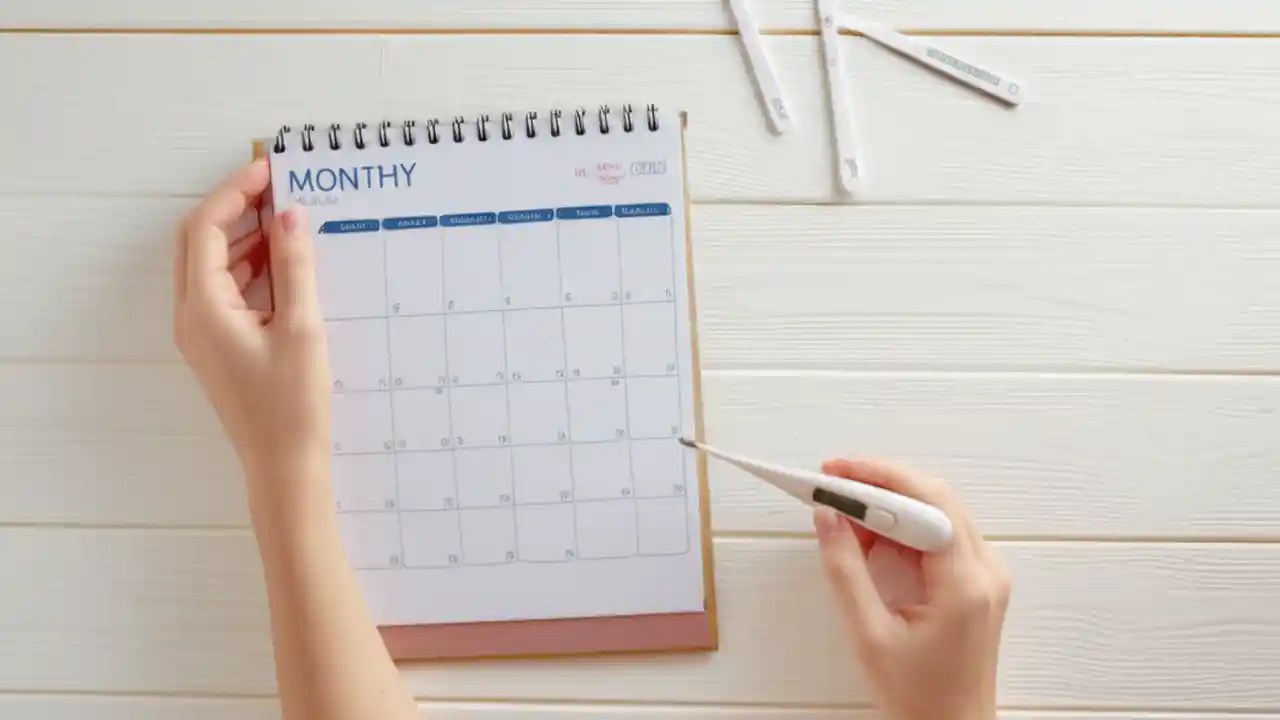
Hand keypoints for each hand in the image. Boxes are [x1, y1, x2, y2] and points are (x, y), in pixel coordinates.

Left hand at [173, 159, 330, 499]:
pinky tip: (284, 261)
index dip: (235, 192)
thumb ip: (295, 267)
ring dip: (243, 235)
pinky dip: (250, 265)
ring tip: (287, 217)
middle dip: (234, 207)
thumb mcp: (302, 329)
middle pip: (199, 241)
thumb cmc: (293, 405)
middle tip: (277, 186)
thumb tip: (291, 215)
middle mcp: (192, 316)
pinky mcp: (220, 346)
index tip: (271, 172)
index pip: (205, 229)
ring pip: (211, 265)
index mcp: (203, 308)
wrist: (285, 467)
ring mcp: (203, 333)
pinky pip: (225, 290)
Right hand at [813, 459, 1010, 719]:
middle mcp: (985, 573)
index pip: (927, 503)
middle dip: (881, 484)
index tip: (837, 474)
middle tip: (834, 482)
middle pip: (935, 499)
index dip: (879, 478)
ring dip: (890, 505)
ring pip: (938, 513)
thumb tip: (828, 518)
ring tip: (843, 513)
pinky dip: (903, 528)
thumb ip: (845, 569)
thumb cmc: (919, 699)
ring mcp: (986, 576)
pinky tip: (869, 535)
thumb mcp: (869, 635)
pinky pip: (940, 536)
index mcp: (964, 585)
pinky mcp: (976, 583)